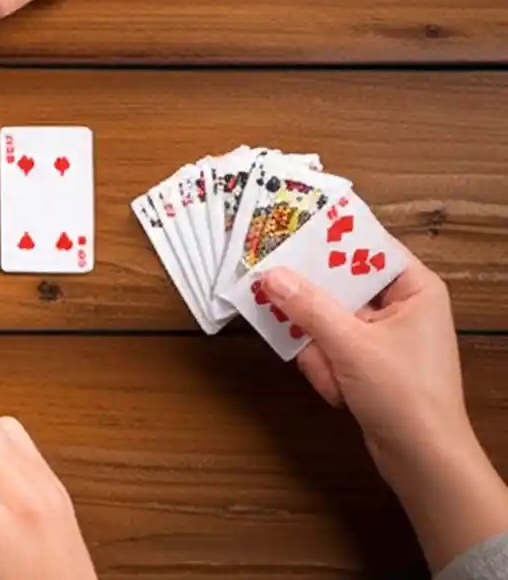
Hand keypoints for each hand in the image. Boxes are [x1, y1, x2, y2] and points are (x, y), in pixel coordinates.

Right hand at [261, 255, 465, 467]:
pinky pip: (328, 346)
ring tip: (334, 375)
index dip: (329, 239)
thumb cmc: (405, 395)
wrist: (422, 459)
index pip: (367, 246)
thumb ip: (308, 307)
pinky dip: (325, 368)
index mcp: (415, 288)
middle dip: (316, 312)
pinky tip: (338, 391)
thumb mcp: (351, 345)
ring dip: (321, 350)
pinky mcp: (366, 360)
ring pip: (326, 319)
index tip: (288, 233)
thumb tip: (271, 276)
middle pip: (339, 284)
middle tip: (280, 300)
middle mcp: (400, 306)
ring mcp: (382, 335)